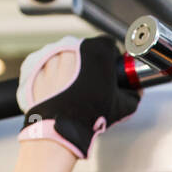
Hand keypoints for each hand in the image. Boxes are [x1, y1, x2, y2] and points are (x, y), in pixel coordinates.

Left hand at [16, 35, 140, 158]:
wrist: (60, 126)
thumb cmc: (88, 114)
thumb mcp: (122, 107)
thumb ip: (134, 95)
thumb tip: (135, 92)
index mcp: (97, 50)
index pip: (110, 47)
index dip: (112, 61)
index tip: (110, 72)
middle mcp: (73, 45)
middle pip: (87, 51)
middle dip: (90, 65)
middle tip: (92, 86)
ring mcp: (52, 52)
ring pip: (67, 56)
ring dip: (71, 68)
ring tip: (74, 91)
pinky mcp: (36, 62)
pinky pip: (48, 64)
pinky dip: (53, 74)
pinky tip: (60, 91)